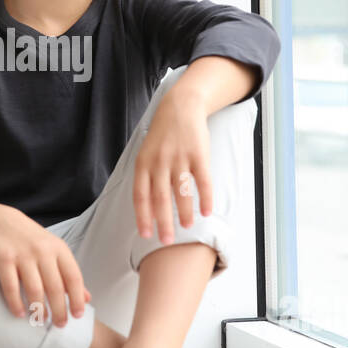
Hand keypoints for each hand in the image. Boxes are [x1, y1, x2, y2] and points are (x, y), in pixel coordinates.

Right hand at [0, 204, 90, 326]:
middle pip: (55, 287)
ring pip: (34, 289)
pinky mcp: (4, 259)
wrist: (1, 221)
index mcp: (59, 249)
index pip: (73, 277)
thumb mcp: (55, 251)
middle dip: (59, 310)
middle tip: (60, 325)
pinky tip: (20, 313)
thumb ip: (69, 274)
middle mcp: (42, 251)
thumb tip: (87, 298)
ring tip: (41, 321)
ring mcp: (23, 255)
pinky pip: (11, 287)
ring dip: (39, 310)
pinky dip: (16, 303)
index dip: (77, 298)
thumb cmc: (31, 240)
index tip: (78, 315)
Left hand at [133, 87, 212, 244]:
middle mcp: (159, 162)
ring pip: (181, 191)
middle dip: (163, 222)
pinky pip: (203, 181)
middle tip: (167, 241)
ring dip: (184, 212)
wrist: (180, 106)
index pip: (140, 195)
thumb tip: (148, 209)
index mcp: (143, 163)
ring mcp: (179, 157)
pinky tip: (207, 212)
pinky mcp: (198, 154)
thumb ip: (147, 177)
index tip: (146, 234)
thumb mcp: (146, 153)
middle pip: (160, 197)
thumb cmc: (162, 135)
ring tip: (186, 227)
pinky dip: (205, 198)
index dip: (143, 216)